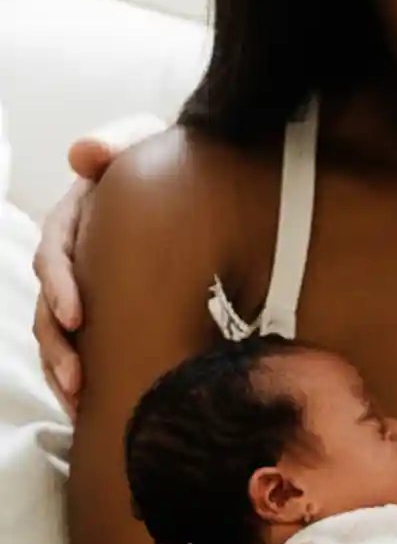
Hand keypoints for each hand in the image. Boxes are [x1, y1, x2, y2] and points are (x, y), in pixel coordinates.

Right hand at [31, 114, 165, 414]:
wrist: (198, 177)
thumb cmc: (167, 156)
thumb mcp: (143, 139)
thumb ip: (117, 140)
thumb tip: (83, 154)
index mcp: (76, 217)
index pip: (55, 253)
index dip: (60, 286)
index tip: (76, 317)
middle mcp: (75, 255)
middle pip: (50, 306)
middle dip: (58, 346)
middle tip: (76, 378)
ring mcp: (89, 285)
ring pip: (61, 333)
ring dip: (63, 368)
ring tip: (79, 401)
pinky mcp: (110, 309)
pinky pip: (88, 346)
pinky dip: (87, 374)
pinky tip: (93, 405)